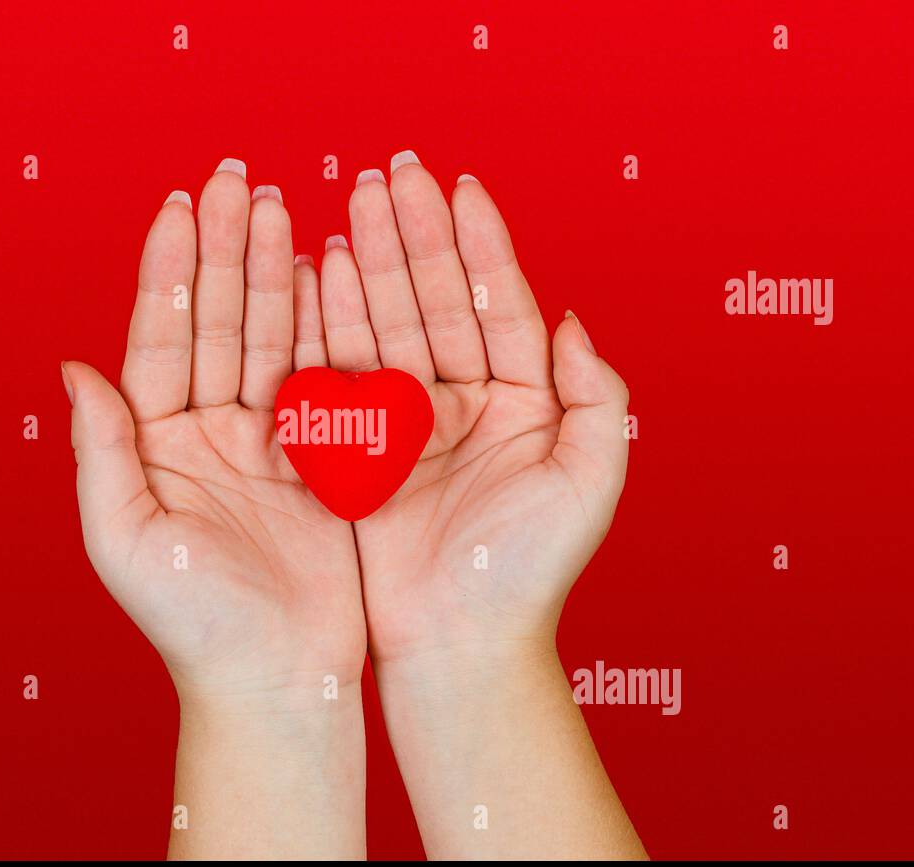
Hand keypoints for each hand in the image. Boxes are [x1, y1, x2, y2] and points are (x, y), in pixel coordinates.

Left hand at [63, 161, 366, 857]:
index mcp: (156, 446)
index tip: (179, 208)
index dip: (169, 273)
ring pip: (268, 339)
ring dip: (272, 274)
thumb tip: (74, 369)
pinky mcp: (321, 460)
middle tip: (236, 181)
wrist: (278, 678)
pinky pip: (321, 378)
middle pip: (216, 324)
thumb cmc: (193, 622)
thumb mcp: (127, 537)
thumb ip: (103, 451)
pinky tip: (325, 271)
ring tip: (279, 207)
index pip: (160, 341)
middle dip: (223, 252)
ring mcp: (266, 443)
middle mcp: (207, 435)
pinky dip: (324, 324)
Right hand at [312, 153, 642, 857]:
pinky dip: (330, 323)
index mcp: (523, 404)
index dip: (481, 246)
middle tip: (387, 173)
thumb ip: (596, 397)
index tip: (459, 187)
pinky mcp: (360, 451)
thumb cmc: (529, 574)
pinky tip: (316, 275)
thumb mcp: (588, 482)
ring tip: (348, 205)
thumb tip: (573, 320)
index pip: (500, 305)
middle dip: (414, 236)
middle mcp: (465, 405)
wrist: (459, 646)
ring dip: (370, 265)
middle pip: (436, 302)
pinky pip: (343, 373)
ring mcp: (409, 425)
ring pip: (386, 326)